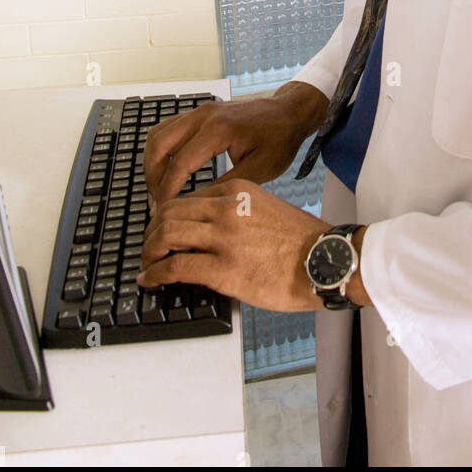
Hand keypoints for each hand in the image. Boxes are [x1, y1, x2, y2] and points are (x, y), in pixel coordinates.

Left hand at [136, 179, 335, 311]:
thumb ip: (237, 213)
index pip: (186, 198)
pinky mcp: (223, 268)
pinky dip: (155, 273)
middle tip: (148, 248)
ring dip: (149, 251)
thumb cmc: (301, 241)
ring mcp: (223, 238)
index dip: (166, 215)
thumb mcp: (266, 209)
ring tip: (147, 264)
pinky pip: (175, 267)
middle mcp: (226, 209)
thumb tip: (210, 231)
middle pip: (169, 212)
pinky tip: (151, 279)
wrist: (325, 260)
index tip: (161, 229)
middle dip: (151, 232)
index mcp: (237, 191)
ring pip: (166, 235)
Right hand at [143, 83, 325, 211]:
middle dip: (152, 177)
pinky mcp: (199, 113)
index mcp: (218, 129)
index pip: (180, 163)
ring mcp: (199, 111)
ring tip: (158, 190)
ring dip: (153, 163)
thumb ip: (226, 186)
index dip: (167, 191)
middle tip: (156, 204)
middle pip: (159, 145)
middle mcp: (204, 116)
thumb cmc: (279, 139)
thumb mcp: (259, 170)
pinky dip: (160, 150)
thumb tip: (195, 204)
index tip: (162, 212)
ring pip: (158, 135)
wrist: (288, 113)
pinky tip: (166, 170)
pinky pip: (167, 128)